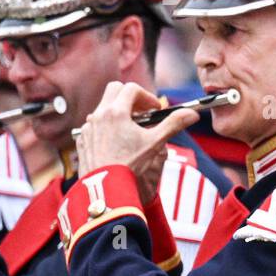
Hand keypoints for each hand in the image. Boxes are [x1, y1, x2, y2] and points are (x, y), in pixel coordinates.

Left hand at [75, 82, 197, 204]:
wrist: (106, 188)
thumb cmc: (130, 164)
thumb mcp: (155, 143)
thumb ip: (174, 124)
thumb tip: (192, 114)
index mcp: (116, 111)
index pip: (131, 88)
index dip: (147, 96)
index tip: (155, 109)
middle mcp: (98, 115)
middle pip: (114, 90)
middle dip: (130, 98)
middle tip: (143, 113)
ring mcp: (88, 127)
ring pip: (103, 108)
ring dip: (119, 112)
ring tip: (131, 130)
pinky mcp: (83, 139)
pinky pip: (95, 124)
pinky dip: (107, 126)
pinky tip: (117, 142)